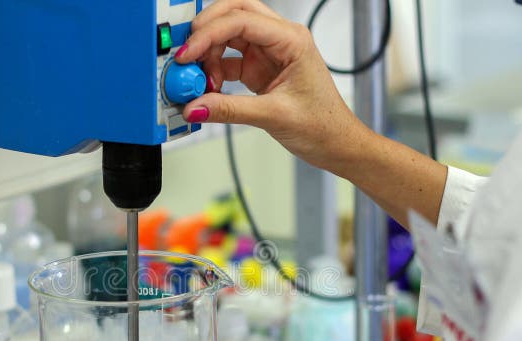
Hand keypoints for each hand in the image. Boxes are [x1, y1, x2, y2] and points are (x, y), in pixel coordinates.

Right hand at [175, 0, 372, 173]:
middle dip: (206, 31)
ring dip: (209, 55)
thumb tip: (195, 107)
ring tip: (199, 81)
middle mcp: (280, 40)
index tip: (187, 54)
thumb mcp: (273, 116)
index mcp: (292, 40)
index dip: (209, 34)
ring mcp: (268, 54)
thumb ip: (230, 110)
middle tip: (185, 55)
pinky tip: (209, 89)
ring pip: (228, 36)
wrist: (336, 144)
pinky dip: (214, 72)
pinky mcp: (259, 70)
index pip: (242, 20)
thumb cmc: (323, 124)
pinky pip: (229, 61)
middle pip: (233, 14)